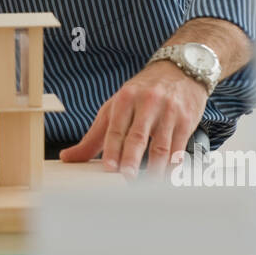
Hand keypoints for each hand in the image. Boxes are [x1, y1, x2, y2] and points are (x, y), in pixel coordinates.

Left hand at [59, 62, 207, 177]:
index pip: (116, 128)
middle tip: (127, 177)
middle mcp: (147, 103)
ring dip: (155, 169)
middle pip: (138, 136)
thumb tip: (68, 157)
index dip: (112, 149)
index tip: (109, 168)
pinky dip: (172, 167)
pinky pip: (178, 148)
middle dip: (131, 159)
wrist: (179, 69)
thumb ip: (94, 136)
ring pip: (161, 146)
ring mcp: (169, 112)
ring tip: (147, 184)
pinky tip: (166, 177)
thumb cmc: (142, 92)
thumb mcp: (115, 107)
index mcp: (125, 99)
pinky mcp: (187, 121)